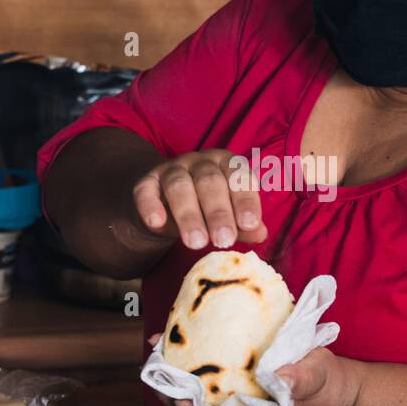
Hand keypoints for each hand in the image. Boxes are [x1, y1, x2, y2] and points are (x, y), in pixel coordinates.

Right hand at [132, 149, 266, 250]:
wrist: (167, 206)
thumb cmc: (207, 209)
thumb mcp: (229, 216)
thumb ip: (244, 224)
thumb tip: (260, 233)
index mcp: (226, 164)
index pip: (239, 176)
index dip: (245, 200)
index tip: (249, 225)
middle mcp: (200, 162)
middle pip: (210, 182)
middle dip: (218, 213)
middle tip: (224, 241)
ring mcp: (172, 169)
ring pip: (179, 185)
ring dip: (188, 215)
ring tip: (196, 243)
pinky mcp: (147, 182)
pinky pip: (146, 190)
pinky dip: (150, 205)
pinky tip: (157, 223)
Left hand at [153, 340, 360, 405]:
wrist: (327, 383)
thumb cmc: (320, 384)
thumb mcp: (314, 378)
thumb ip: (299, 380)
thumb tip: (279, 379)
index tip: (183, 401)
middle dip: (169, 391)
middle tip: (157, 365)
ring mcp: (230, 397)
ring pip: (192, 392)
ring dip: (172, 371)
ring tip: (159, 344)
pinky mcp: (230, 378)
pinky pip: (202, 373)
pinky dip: (186, 358)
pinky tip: (176, 337)